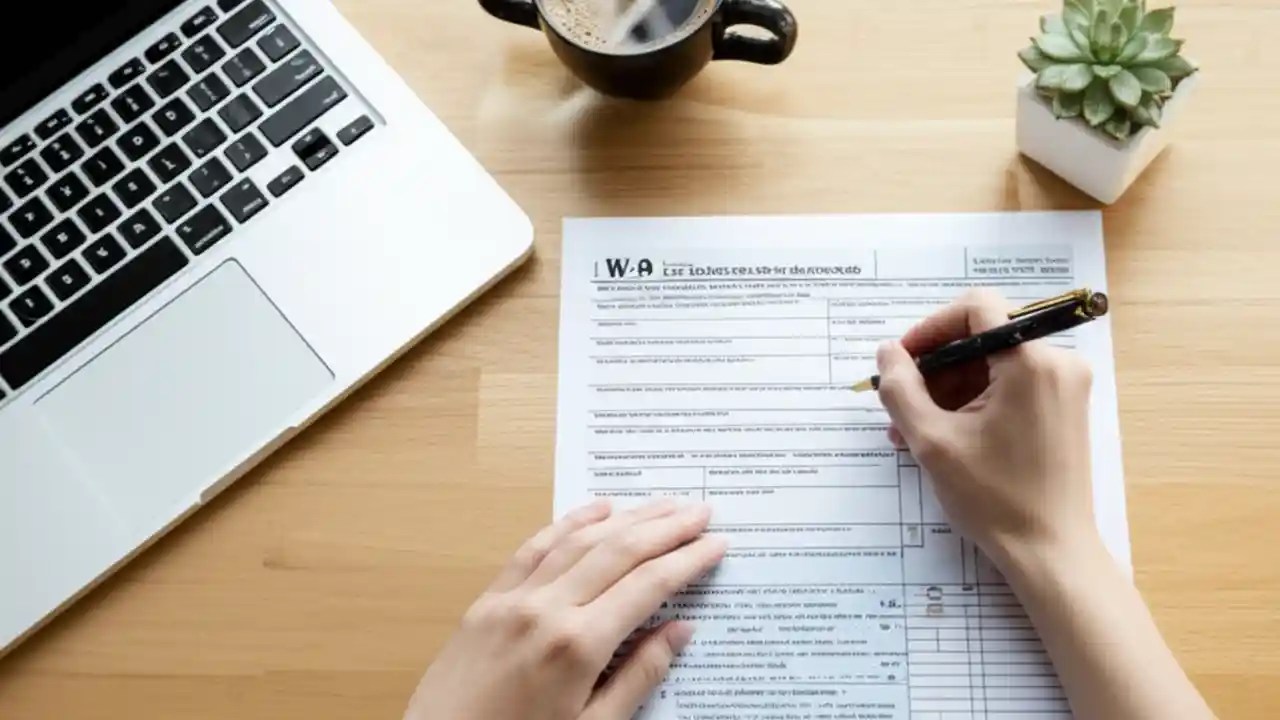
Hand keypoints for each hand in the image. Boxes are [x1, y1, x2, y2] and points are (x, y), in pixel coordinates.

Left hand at [404, 498, 726, 719]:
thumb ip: (638, 678)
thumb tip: (681, 632)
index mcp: (578, 646)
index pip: (648, 587)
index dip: (687, 561)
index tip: (717, 544)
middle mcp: (547, 610)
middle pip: (620, 552)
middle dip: (666, 528)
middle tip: (700, 509)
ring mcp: (513, 600)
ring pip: (580, 541)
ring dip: (626, 518)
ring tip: (662, 505)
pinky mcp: (487, 601)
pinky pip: (534, 548)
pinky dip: (568, 523)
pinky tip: (595, 510)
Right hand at [875, 289, 1097, 564]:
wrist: (1049, 551)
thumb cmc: (994, 499)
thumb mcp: (932, 441)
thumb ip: (901, 389)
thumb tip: (888, 352)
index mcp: (1031, 362)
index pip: (976, 307)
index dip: (932, 327)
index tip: (904, 360)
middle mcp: (1058, 363)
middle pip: (982, 337)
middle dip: (935, 368)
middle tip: (901, 404)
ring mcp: (1065, 386)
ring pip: (993, 364)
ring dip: (949, 390)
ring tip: (913, 430)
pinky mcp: (1064, 408)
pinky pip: (1010, 385)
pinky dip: (975, 402)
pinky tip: (944, 435)